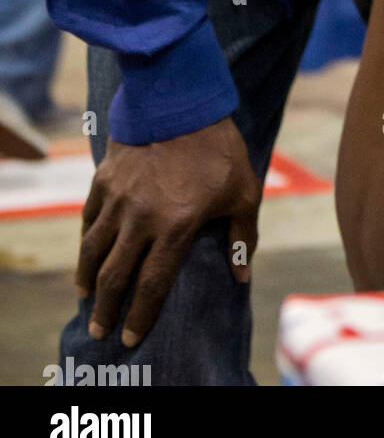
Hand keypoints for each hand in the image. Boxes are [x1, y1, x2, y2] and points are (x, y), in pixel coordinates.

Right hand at [76, 116, 259, 346]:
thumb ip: (243, 237)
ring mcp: (119, 198)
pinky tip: (87, 253)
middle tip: (100, 328)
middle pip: (114, 276)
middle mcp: (141, 218)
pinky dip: (85, 240)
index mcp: (176, 225)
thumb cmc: (220, 147)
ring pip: (93, 250)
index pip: (151, 284)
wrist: (183, 100)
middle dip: (105, 308)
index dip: (140, 315)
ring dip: (86, 279)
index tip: (132, 337)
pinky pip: (89, 219)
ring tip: (86, 297)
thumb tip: (241, 276)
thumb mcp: (244, 191)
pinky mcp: (105, 179)